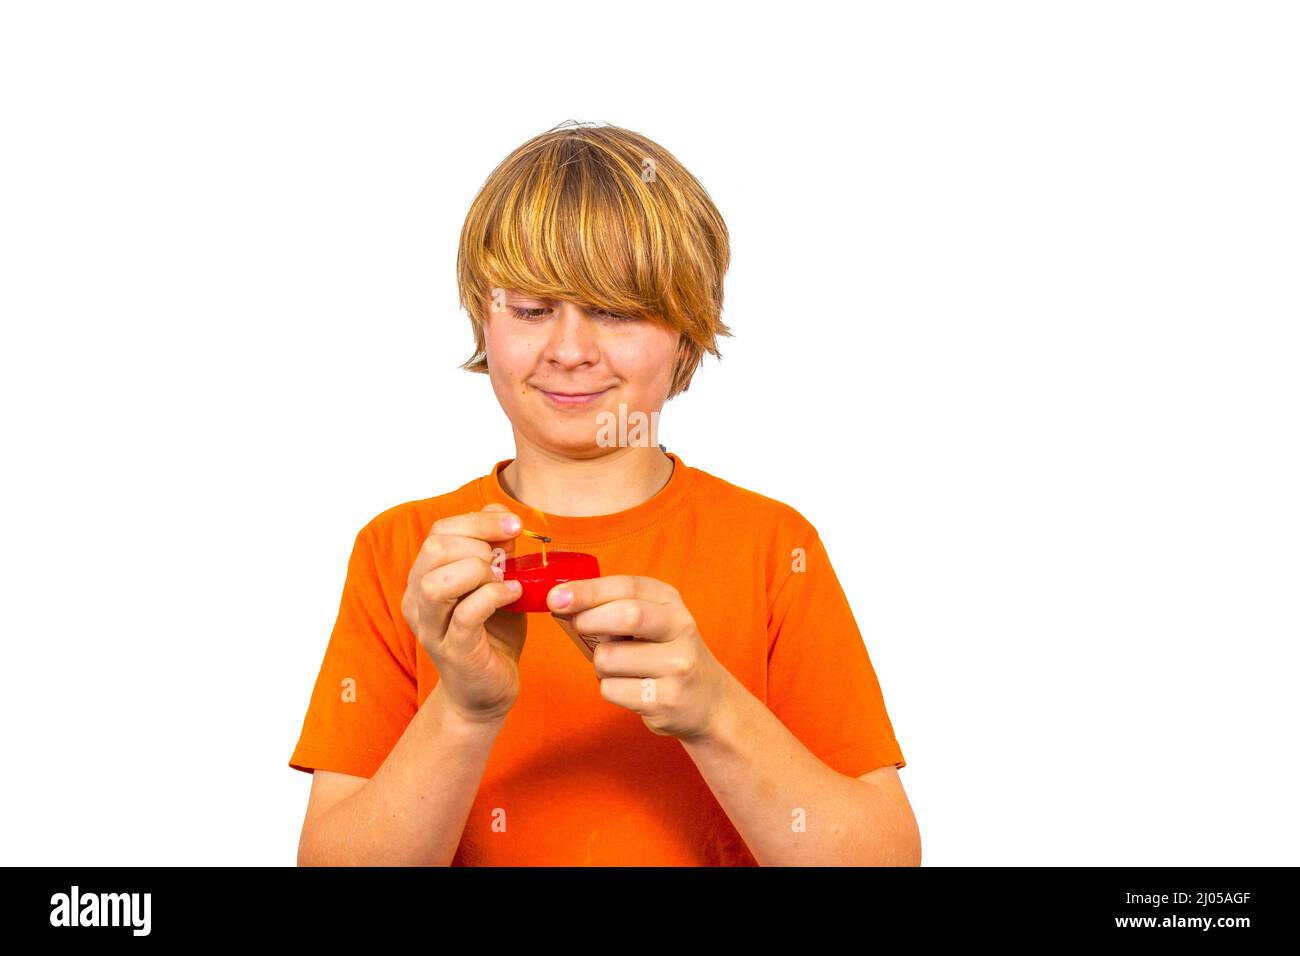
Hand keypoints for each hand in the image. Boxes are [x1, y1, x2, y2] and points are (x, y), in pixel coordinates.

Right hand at [401, 503, 526, 723]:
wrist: (486, 691)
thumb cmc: (491, 634)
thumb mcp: (495, 582)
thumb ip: (495, 548)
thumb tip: (501, 512)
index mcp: (424, 577)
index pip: (438, 532)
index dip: (477, 521)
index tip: (513, 525)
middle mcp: (418, 600)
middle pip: (434, 550)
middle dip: (478, 543)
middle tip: (506, 559)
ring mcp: (432, 628)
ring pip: (437, 582)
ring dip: (478, 571)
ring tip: (503, 579)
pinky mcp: (453, 651)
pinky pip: (465, 615)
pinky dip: (493, 597)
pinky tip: (513, 595)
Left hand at [546, 575, 728, 739]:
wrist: (707, 700)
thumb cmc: (662, 653)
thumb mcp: (649, 620)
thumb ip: (612, 608)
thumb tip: (561, 602)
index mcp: (670, 601)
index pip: (626, 587)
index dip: (587, 590)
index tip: (555, 597)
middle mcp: (680, 629)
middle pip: (627, 616)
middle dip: (590, 620)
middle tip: (578, 627)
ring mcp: (677, 666)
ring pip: (610, 658)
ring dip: (599, 663)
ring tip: (616, 667)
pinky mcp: (667, 700)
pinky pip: (612, 689)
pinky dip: (609, 687)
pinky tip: (629, 687)